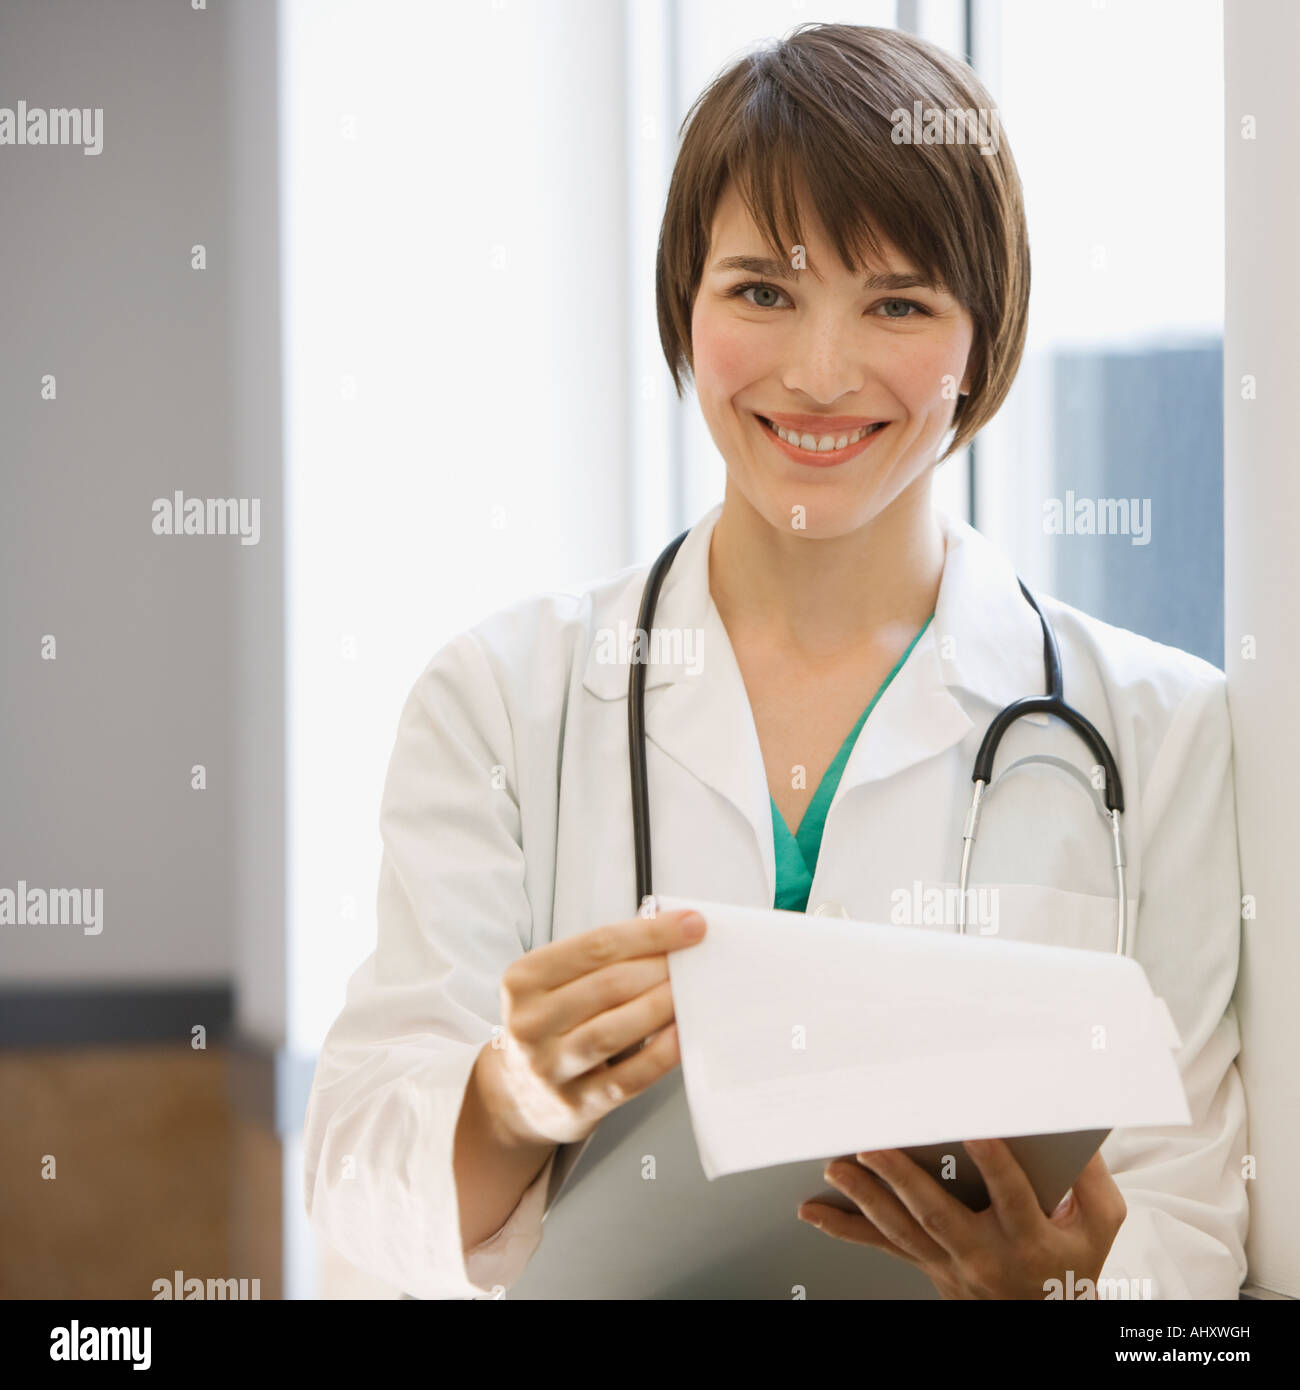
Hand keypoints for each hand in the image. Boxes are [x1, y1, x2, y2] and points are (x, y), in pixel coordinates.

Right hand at [484, 907, 706, 1146]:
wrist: (520, 1096)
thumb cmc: (551, 1027)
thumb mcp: (557, 984)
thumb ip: (604, 959)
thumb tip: (668, 932)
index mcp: (524, 980)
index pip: (596, 945)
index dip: (650, 933)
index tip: (690, 924)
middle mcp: (530, 1022)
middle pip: (609, 984)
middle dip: (661, 967)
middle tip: (695, 958)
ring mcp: (550, 1067)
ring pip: (615, 1029)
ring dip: (662, 1005)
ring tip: (691, 990)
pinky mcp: (576, 1103)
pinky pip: (628, 1076)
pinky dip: (661, 1052)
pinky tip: (682, 1034)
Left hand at [797, 1140, 1125, 1299]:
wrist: (1046, 1315)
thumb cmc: (1073, 1260)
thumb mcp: (1099, 1222)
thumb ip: (1089, 1175)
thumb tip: (1070, 1126)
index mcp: (1031, 1238)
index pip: (1013, 1198)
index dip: (995, 1165)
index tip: (975, 1130)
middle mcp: (986, 1254)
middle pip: (940, 1216)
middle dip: (902, 1179)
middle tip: (873, 1146)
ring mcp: (952, 1264)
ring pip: (903, 1231)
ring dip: (865, 1198)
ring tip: (837, 1167)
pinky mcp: (928, 1266)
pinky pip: (883, 1247)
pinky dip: (845, 1231)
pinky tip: (814, 1212)